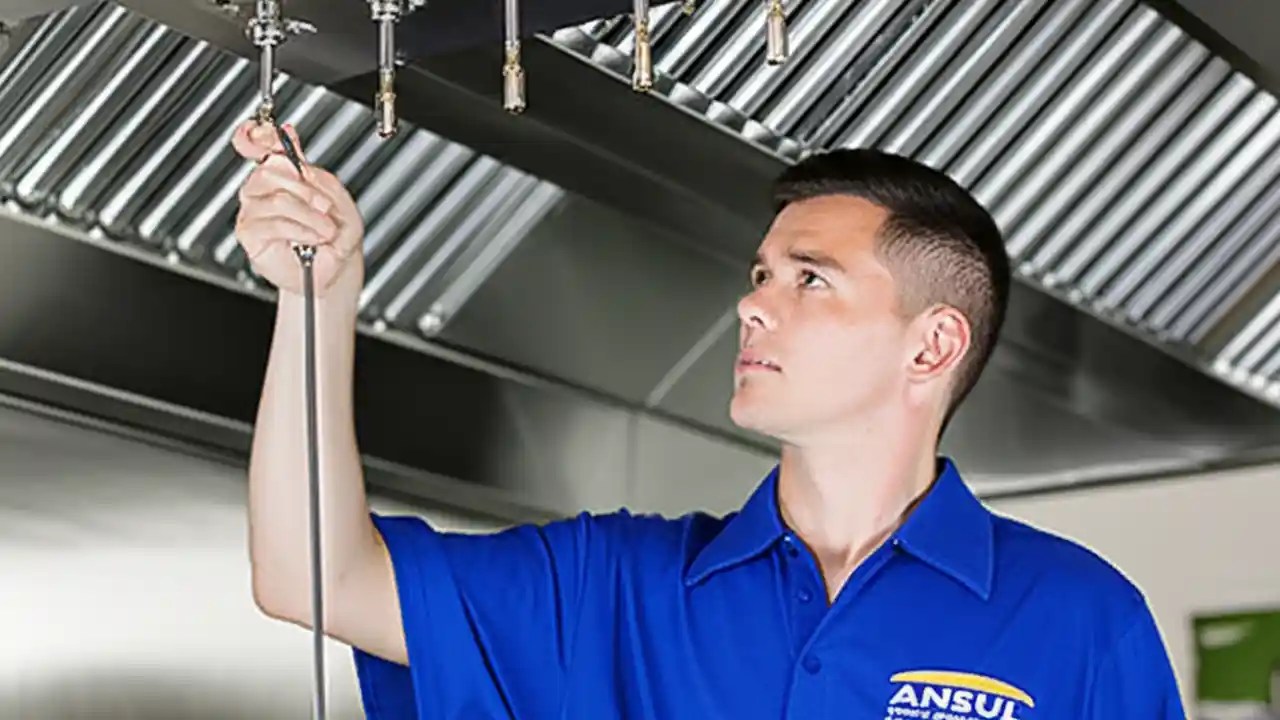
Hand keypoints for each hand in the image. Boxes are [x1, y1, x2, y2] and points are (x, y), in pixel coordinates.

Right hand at [231, 120, 364, 297]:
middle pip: (270, 172)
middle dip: (304, 189)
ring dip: (308, 215)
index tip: (268, 133)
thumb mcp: (340, 202)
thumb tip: (299, 162)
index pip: (263, 145)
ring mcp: (254, 209)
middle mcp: (264, 188)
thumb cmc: (335, 236)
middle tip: (325, 207)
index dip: (261, 135)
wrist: (333, 268)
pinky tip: (313, 238)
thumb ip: (321, 178)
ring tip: (325, 229)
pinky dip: (300, 230)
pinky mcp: (250, 233)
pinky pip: (272, 223)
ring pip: (276, 199)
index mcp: (285, 173)